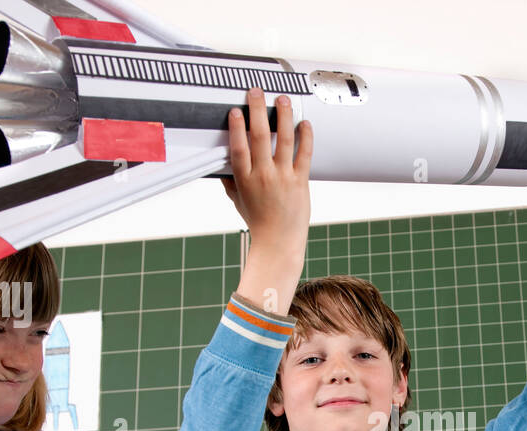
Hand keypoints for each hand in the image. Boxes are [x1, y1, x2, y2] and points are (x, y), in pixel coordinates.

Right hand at [223, 88, 311, 313]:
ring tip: (283, 99)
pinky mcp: (300, 181)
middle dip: (257, 110)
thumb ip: (231, 180)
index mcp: (245, 179)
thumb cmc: (259, 222)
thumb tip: (221, 166)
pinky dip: (305, 136)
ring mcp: (283, 177)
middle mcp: (263, 176)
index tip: (236, 110)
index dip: (236, 127)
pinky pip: (305, 154)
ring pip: (283, 140)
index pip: (238, 147)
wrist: (279, 242)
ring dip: (283, 116)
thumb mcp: (238, 201)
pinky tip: (304, 123)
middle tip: (257, 92)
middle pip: (258, 136)